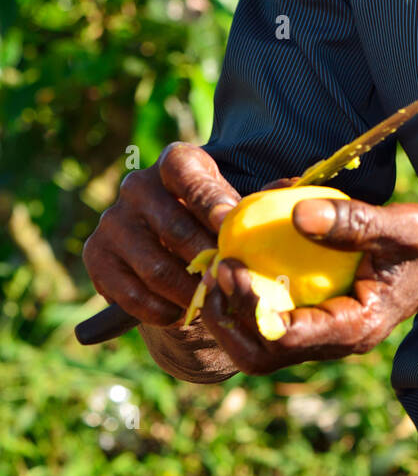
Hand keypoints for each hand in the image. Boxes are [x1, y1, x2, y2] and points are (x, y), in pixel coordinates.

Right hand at [82, 143, 239, 325]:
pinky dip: (163, 310)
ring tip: (210, 302)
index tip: (226, 223)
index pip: (186, 174)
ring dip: (188, 292)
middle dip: (206, 260)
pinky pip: (133, 294)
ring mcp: (112, 220)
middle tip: (227, 282)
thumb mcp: (227, 203)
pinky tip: (182, 312)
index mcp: (173, 163)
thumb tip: (263, 216)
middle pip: (174, 228)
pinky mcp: (96, 255)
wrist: (168, 238)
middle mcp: (137, 185)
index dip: (208, 199)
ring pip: (155, 268)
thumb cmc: (208, 217)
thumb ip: (242, 211)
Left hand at [197, 197, 417, 373]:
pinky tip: (241, 261)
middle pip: (263, 355)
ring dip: (232, 316)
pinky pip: (275, 325)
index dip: (250, 307)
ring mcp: (328, 337)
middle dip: (227, 321)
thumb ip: (354, 222)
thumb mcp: (403, 225)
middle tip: (212, 270)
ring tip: (217, 269)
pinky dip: (250, 303)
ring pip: (262, 348)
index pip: (287, 336)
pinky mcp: (323, 323)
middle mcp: (338, 342)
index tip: (230, 266)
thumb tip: (297, 213)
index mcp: (356, 329)